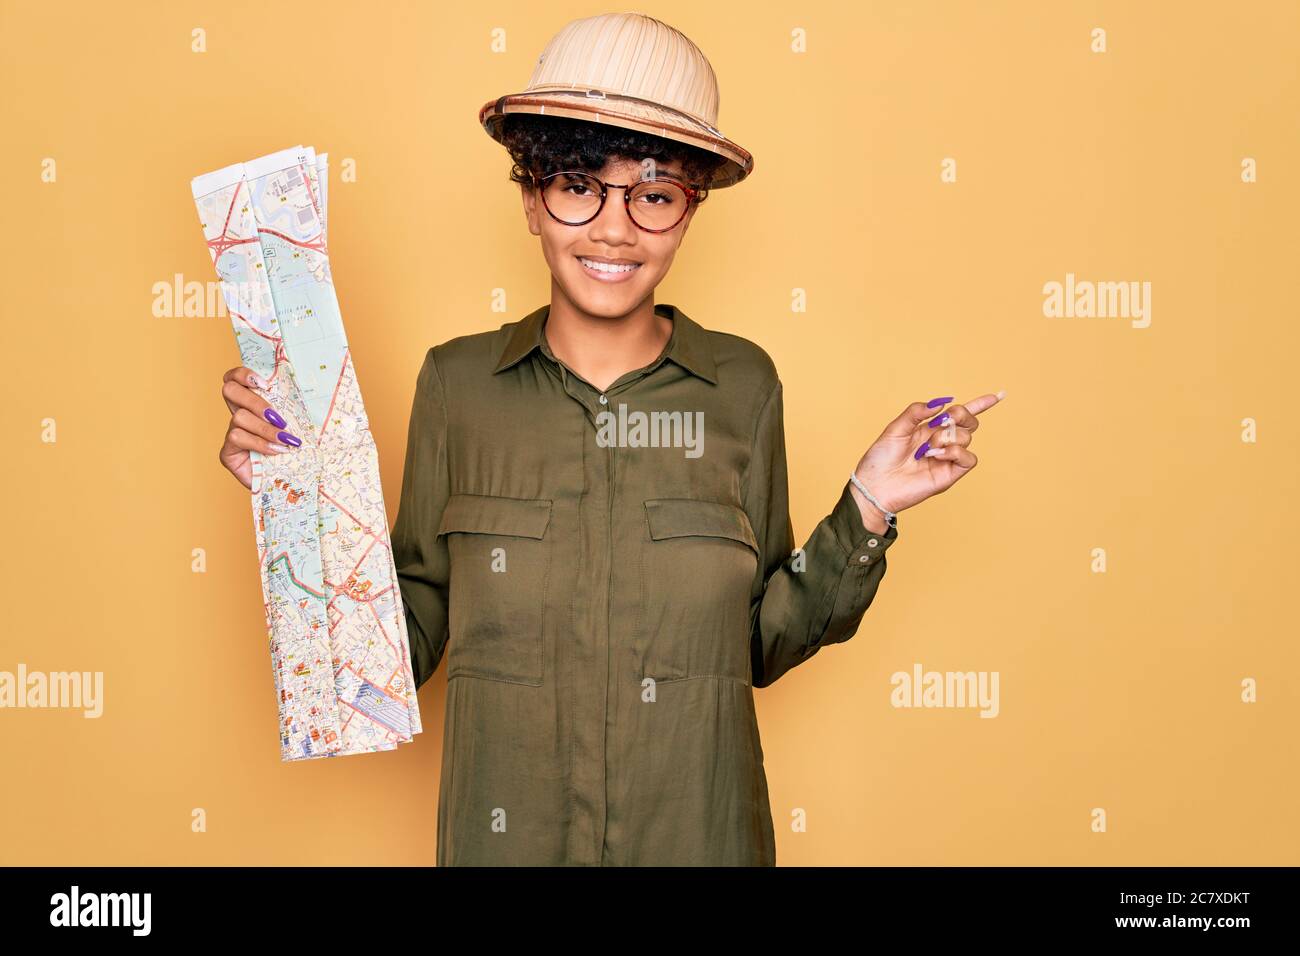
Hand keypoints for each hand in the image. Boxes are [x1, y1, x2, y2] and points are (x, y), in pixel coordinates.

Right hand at [218, 366, 301, 488]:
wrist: (291, 484)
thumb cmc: (299, 451)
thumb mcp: (300, 425)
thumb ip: (297, 407)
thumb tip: (317, 386)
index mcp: (254, 403)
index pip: (236, 377)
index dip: (244, 374)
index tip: (266, 383)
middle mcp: (239, 414)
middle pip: (230, 390)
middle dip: (256, 401)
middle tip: (277, 416)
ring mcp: (231, 434)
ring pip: (239, 417)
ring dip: (266, 428)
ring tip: (286, 440)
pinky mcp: (227, 453)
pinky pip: (237, 438)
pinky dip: (260, 443)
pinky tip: (277, 450)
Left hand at [850, 391, 1004, 524]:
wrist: (874, 485)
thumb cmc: (880, 458)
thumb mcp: (896, 428)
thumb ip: (916, 412)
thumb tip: (940, 404)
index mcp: (929, 429)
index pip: (959, 416)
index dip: (979, 405)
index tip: (996, 396)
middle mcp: (941, 442)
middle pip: (969, 422)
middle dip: (961, 414)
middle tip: (942, 420)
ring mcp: (946, 458)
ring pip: (967, 437)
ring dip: (948, 436)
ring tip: (927, 447)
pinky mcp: (949, 474)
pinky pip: (968, 458)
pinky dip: (955, 451)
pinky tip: (936, 454)